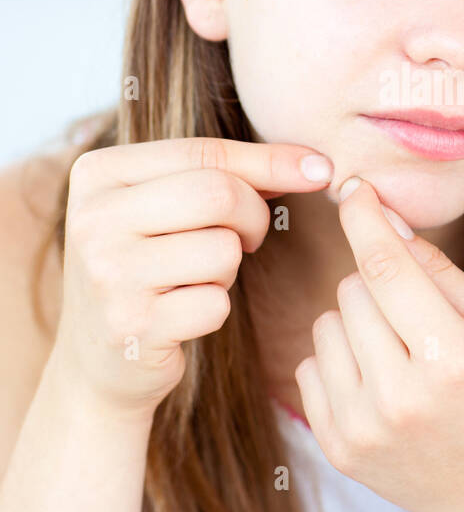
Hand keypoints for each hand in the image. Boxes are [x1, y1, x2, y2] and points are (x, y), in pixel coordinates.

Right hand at [50, 136, 333, 420]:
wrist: (97, 359)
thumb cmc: (147, 268)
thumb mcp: (165, 207)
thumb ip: (228, 174)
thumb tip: (315, 164)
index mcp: (98, 173)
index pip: (203, 152)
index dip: (269, 161)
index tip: (320, 168)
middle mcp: (94, 219)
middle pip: (218, 195)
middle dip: (253, 217)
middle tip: (247, 238)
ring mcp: (109, 275)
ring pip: (224, 250)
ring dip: (229, 268)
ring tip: (196, 278)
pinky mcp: (132, 326)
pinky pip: (216, 303)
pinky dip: (215, 308)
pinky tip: (183, 314)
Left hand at [294, 177, 463, 511]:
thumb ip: (440, 274)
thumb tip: (386, 222)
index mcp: (452, 361)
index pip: (388, 270)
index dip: (365, 221)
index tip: (354, 189)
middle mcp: (402, 397)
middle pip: (352, 291)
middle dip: (377, 286)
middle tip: (414, 318)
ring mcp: (364, 429)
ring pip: (325, 324)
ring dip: (354, 324)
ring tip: (398, 355)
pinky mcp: (338, 449)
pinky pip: (310, 366)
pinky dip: (339, 363)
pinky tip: (379, 385)